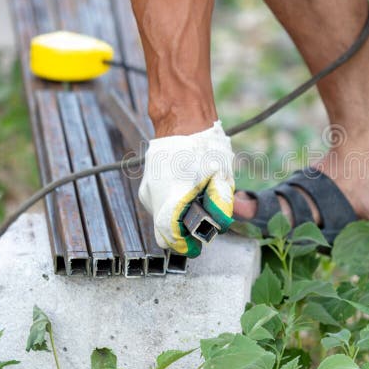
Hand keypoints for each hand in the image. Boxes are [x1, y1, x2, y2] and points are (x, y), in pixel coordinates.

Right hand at [139, 121, 234, 255]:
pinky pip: (157, 207)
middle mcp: (154, 196)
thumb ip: (220, 203)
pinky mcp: (147, 186)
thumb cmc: (204, 147)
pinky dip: (171, 208)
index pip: (170, 235)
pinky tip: (186, 195)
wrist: (182, 122)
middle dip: (181, 235)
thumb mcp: (221, 176)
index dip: (183, 245)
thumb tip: (220, 223)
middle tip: (200, 228)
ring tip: (195, 206)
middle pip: (163, 232)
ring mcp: (148, 191)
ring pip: (159, 219)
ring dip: (176, 220)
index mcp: (172, 195)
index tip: (196, 246)